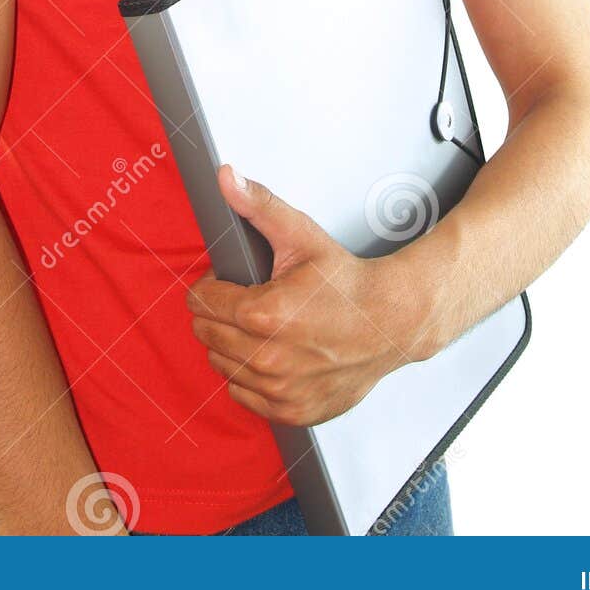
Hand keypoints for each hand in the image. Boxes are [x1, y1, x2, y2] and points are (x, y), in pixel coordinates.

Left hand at [184, 164, 420, 427]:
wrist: (390, 321)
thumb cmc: (346, 281)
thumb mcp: (301, 235)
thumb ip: (258, 205)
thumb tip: (226, 177)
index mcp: (264, 314)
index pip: (199, 302)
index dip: (212, 285)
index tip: (232, 281)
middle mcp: (267, 358)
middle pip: (205, 333)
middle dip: (219, 313)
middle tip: (249, 300)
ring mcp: (279, 390)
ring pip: (221, 365)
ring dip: (232, 345)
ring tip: (263, 327)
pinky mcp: (291, 411)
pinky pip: (243, 395)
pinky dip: (250, 376)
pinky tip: (273, 354)